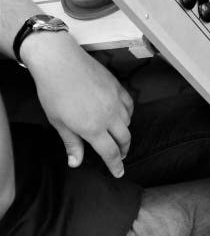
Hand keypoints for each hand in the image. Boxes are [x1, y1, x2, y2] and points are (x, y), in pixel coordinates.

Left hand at [25, 36, 132, 177]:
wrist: (61, 63)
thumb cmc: (55, 92)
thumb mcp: (58, 122)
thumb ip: (71, 143)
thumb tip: (76, 162)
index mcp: (93, 128)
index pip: (110, 152)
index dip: (115, 165)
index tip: (119, 173)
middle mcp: (109, 116)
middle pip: (124, 139)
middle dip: (123, 150)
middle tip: (119, 156)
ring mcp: (116, 100)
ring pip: (128, 122)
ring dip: (124, 132)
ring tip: (117, 135)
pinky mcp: (118, 87)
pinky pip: (129, 105)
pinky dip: (127, 114)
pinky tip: (121, 115)